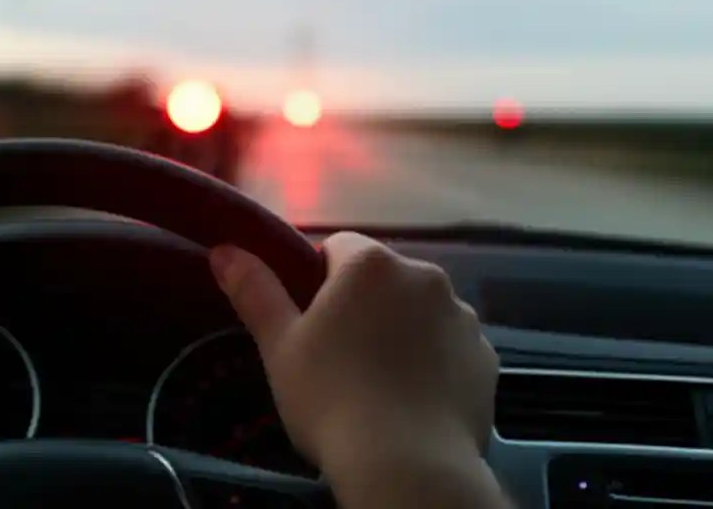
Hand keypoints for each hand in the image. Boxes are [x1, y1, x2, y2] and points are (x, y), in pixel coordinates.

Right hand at [210, 232, 506, 508]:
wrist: (408, 465)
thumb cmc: (332, 399)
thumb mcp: (280, 348)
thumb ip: (255, 292)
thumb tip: (225, 250)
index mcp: (370, 265)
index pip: (338, 247)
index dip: (319, 280)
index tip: (311, 323)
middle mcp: (425, 276)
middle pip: (384, 279)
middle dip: (365, 306)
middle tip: (340, 358)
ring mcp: (463, 317)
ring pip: (421, 312)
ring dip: (403, 331)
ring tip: (380, 385)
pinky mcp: (487, 357)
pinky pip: (452, 348)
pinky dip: (436, 363)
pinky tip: (415, 400)